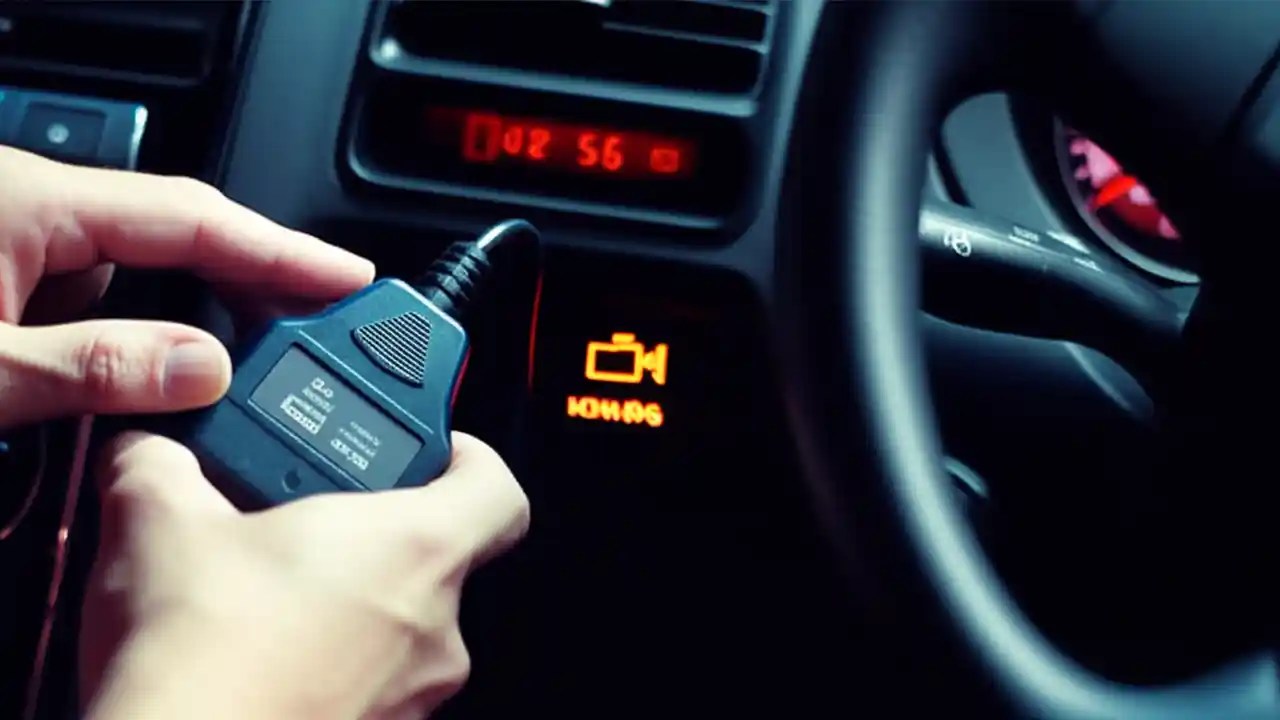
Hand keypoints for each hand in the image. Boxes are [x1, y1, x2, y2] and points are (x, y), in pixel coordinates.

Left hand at [0, 147, 373, 429]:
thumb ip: (91, 364)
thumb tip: (203, 369)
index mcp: (32, 202)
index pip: (195, 217)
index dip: (284, 251)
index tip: (350, 280)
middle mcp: (35, 208)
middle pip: (183, 237)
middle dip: (257, 286)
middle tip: (322, 335)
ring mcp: (17, 240)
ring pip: (141, 273)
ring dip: (195, 320)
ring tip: (253, 372)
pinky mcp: (2, 276)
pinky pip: (99, 296)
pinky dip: (142, 334)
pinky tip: (158, 379)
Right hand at [80, 431, 528, 719]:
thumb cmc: (199, 660)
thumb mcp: (156, 522)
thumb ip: (162, 463)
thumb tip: (149, 451)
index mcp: (413, 548)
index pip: (497, 488)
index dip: (467, 459)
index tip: (430, 451)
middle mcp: (434, 627)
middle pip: (437, 560)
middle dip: (373, 539)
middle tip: (306, 526)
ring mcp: (414, 695)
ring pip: (398, 629)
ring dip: (346, 608)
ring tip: (262, 598)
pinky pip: (369, 684)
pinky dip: (328, 666)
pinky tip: (257, 660)